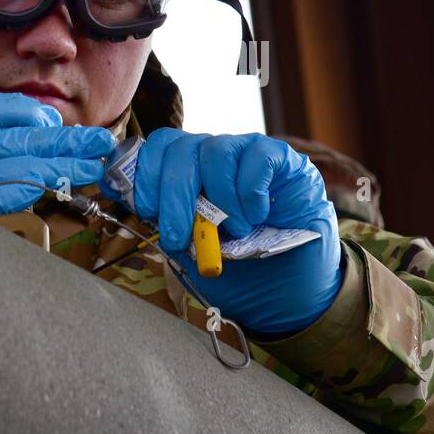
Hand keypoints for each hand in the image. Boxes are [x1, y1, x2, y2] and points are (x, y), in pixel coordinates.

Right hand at [0, 92, 114, 216]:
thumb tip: (39, 132)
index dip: (25, 112)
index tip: (56, 123)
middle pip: (11, 137)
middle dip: (62, 140)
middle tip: (99, 142)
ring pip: (12, 164)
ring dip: (58, 165)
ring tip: (90, 167)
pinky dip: (29, 189)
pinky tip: (56, 187)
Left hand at [103, 130, 341, 335]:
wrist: (290, 286)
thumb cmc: (239, 266)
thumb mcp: (194, 250)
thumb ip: (172, 225)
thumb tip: (142, 206)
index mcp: (190, 172)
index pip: (161, 146)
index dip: (146, 172)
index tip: (147, 209)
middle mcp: (215, 155)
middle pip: (181, 148)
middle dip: (173, 195)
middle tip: (181, 236)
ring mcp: (248, 152)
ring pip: (216, 150)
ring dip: (218, 198)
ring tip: (234, 230)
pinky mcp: (282, 158)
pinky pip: (257, 157)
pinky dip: (250, 191)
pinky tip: (257, 215)